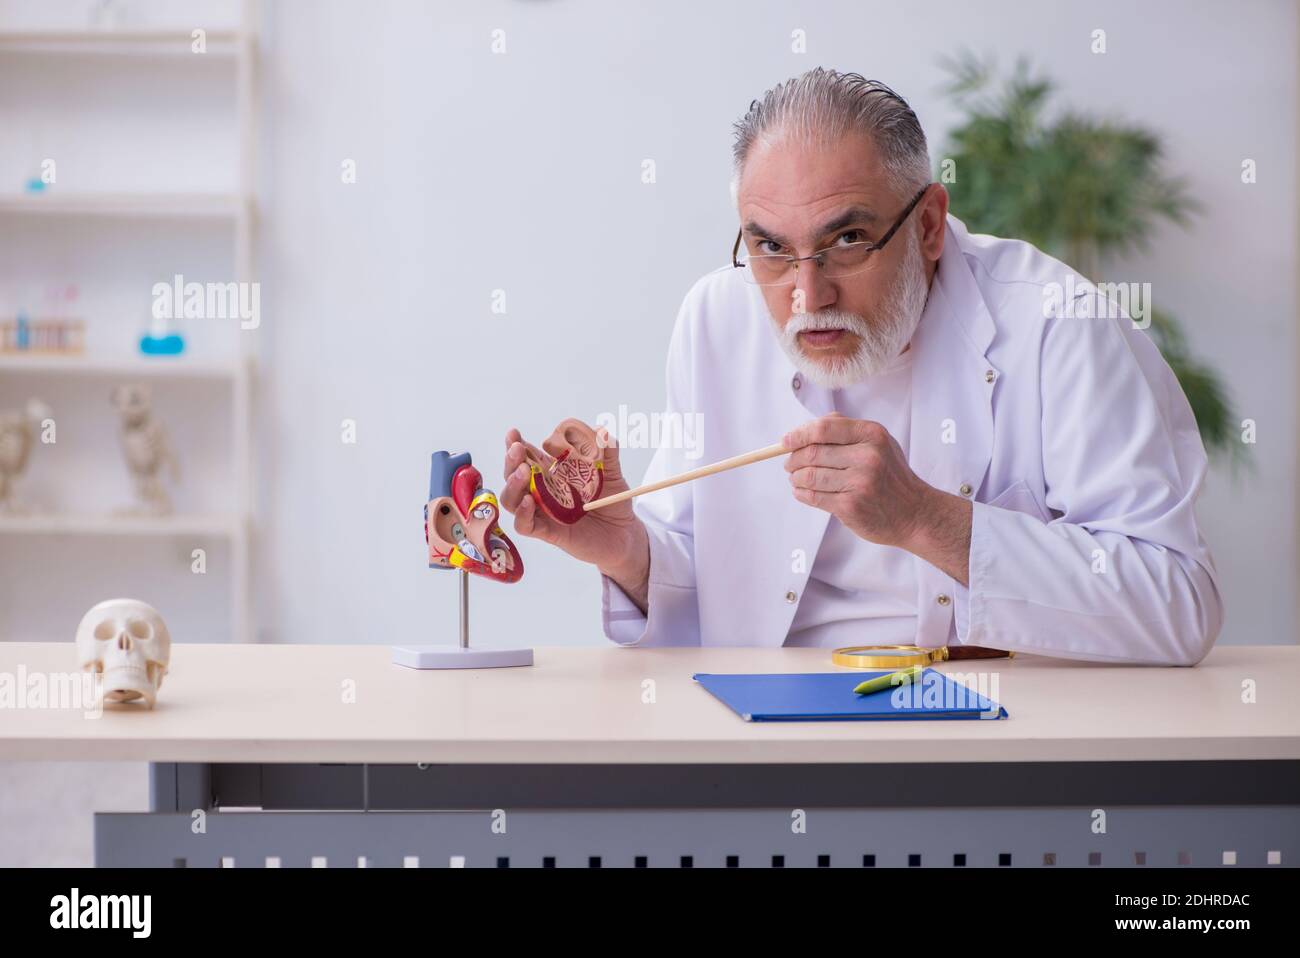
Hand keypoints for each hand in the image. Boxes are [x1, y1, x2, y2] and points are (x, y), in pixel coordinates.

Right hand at [500, 421, 649, 602]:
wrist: (625, 533)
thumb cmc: (612, 502)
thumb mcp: (612, 474)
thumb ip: (608, 453)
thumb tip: (602, 431)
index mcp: (552, 473)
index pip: (528, 456)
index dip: (517, 444)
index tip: (514, 432)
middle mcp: (542, 491)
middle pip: (514, 475)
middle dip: (512, 460)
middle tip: (518, 448)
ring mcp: (543, 512)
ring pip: (512, 500)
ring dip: (513, 485)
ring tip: (523, 471)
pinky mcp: (548, 532)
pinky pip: (525, 525)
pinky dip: (522, 514)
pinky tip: (529, 501)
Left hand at [783, 413, 971, 582]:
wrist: (914, 514)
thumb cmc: (892, 477)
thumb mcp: (880, 444)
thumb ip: (847, 430)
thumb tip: (806, 428)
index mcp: (872, 435)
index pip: (824, 428)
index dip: (798, 434)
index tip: (785, 441)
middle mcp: (867, 456)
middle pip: (812, 452)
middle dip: (793, 459)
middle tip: (788, 464)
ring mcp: (859, 482)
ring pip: (809, 476)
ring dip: (795, 478)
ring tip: (795, 479)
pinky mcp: (850, 506)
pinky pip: (813, 496)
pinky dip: (801, 493)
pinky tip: (802, 492)